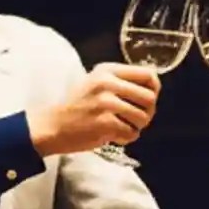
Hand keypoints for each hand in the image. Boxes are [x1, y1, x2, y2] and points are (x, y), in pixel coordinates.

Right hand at [28, 63, 159, 155]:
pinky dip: (126, 138)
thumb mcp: (96, 83)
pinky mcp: (105, 123)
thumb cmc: (78, 106)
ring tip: (123, 127)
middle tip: (136, 119)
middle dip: (147, 112)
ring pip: (143, 117)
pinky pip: (131, 132)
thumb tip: (153, 89)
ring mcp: (106, 103)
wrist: (53, 126)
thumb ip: (121, 82)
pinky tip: (113, 135)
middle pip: (149, 98)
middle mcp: (108, 83)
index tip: (146, 100)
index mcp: (108, 71)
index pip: (148, 75)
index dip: (154, 90)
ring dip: (136, 127)